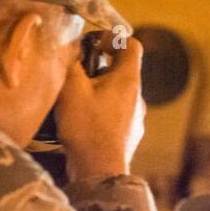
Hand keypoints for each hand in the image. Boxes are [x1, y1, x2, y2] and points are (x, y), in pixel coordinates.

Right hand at [56, 34, 145, 181]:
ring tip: (76, 101)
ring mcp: (136, 119)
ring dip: (99, 92)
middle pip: (122, 71)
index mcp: (129, 80)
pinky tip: (83, 123)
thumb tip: (71, 49)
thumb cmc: (87, 128)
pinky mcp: (129, 136)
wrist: (99, 171)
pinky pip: (116, 115)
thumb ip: (71, 63)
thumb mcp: (71, 89)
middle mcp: (138, 98)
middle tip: (77, 75)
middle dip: (99, 68)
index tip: (93, 46)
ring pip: (118, 94)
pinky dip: (101, 112)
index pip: (132, 45)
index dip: (113, 38)